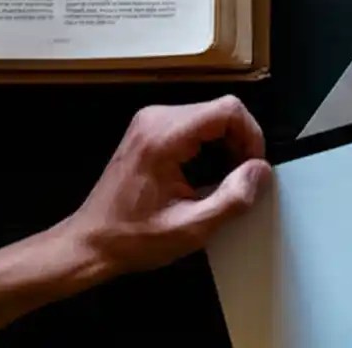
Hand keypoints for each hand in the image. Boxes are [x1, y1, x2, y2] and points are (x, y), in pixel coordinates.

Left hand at [59, 96, 271, 277]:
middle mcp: (156, 118)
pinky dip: (211, 144)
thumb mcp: (191, 228)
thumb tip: (261, 171)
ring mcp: (150, 120)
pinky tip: (210, 173)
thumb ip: (232, 198)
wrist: (89, 243)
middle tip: (242, 180)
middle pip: (221, 110)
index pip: (227, 110)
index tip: (252, 170)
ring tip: (228, 180)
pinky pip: (195, 123)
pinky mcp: (149, 129)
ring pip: (210, 115)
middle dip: (242, 142)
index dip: (252, 136)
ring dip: (228, 144)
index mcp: (164, 136)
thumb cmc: (135, 238)